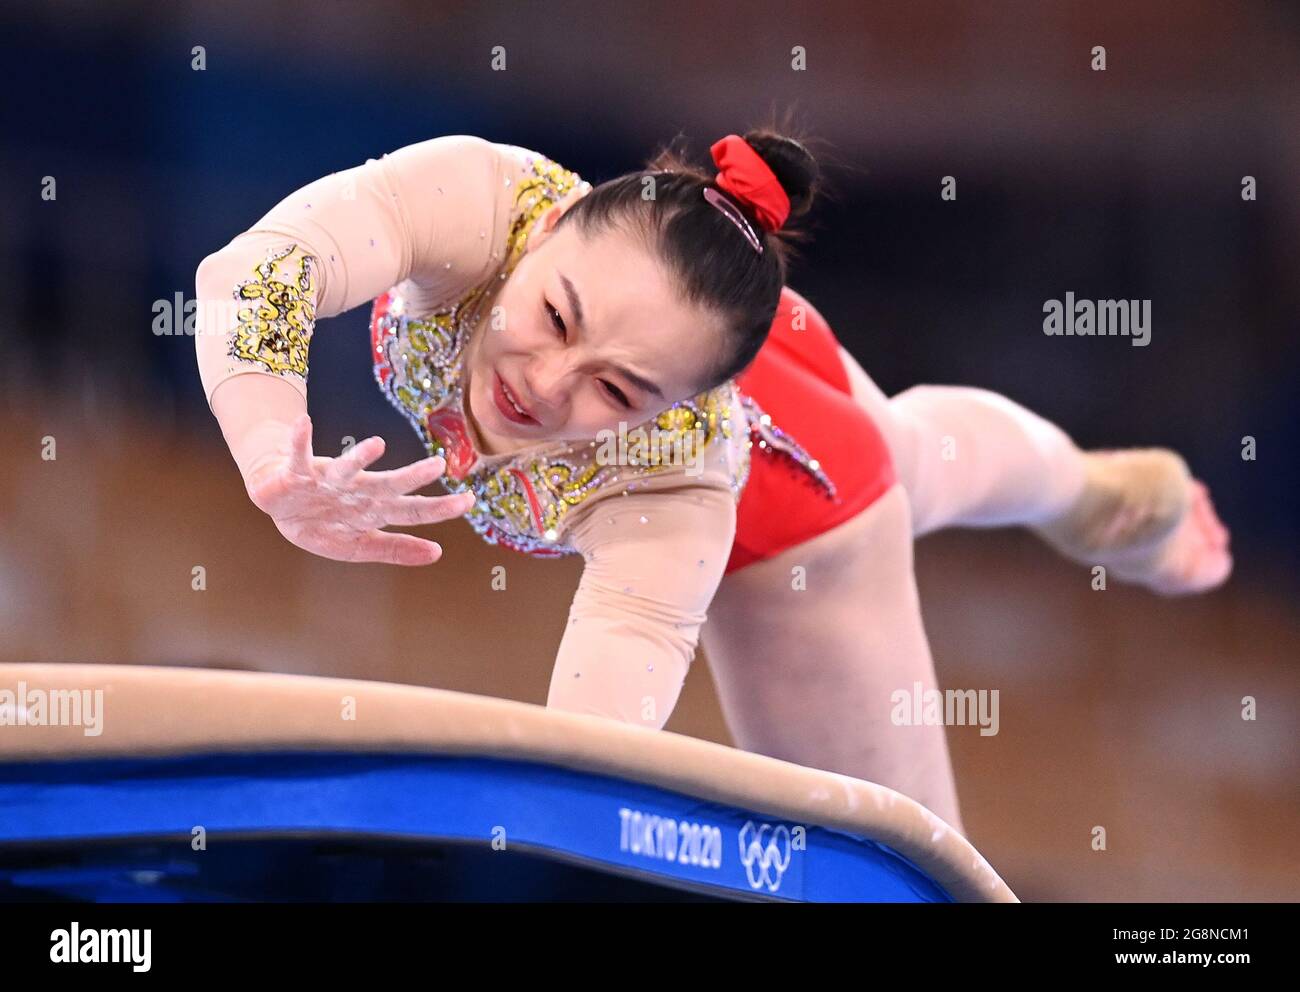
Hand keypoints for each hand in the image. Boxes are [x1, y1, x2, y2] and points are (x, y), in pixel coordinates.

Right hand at [243, 413, 475, 564]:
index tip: (469, 500)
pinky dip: (300, 439)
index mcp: (374, 509)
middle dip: (412, 476)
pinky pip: (299, 453)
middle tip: (438, 464)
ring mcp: (329, 479)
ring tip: (376, 444)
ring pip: (348, 466)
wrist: (280, 503)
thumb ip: (396, 548)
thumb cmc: (323, 523)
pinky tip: (304, 423)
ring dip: (360, 456)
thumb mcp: (359, 545)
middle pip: (388, 484)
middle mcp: (357, 489)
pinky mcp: (298, 471)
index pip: (412, 509)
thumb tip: (437, 553)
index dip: (439, 508)